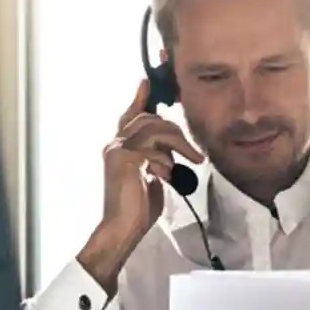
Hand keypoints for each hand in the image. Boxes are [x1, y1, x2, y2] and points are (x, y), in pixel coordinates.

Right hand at [101, 78, 205, 242]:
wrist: (123, 228)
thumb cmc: (138, 208)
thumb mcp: (151, 176)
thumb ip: (155, 159)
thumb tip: (169, 153)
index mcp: (119, 147)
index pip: (130, 116)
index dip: (139, 98)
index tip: (147, 81)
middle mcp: (115, 144)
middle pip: (149, 119)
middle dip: (176, 131)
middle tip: (194, 153)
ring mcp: (118, 150)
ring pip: (155, 129)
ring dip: (179, 144)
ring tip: (193, 160)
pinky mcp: (126, 159)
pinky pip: (155, 150)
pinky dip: (167, 163)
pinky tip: (168, 178)